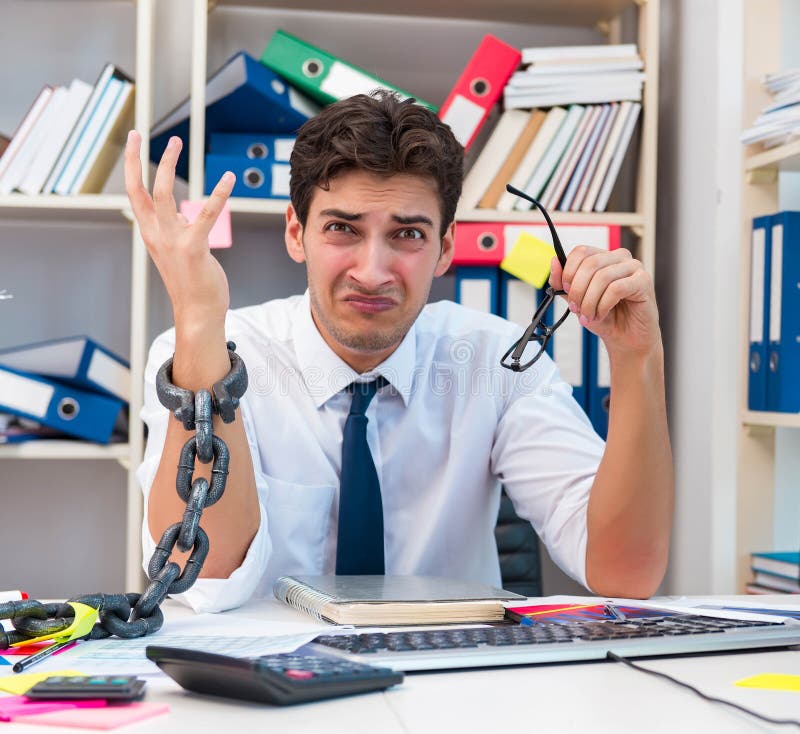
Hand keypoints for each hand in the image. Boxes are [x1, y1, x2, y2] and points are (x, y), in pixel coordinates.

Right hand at [124, 131, 234, 333]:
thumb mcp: (178, 252)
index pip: (135, 195)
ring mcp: (172, 241)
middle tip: (138, 132)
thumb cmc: (192, 283)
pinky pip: (205, 215)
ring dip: (168, 165)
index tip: (135, 143)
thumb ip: (178, 230)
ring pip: (163, 195)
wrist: (198, 312)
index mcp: (152, 234)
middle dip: (138, 159)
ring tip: (176, 142)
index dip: (133, 168)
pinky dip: (218, 194)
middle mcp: (156, 235)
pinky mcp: (194, 248)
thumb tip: (184, 214)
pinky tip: (228, 179)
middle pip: (139, 189)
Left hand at [549, 246, 660, 357]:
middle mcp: (619, 257)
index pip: (581, 252)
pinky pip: (617, 288)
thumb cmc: (604, 317)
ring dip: (589, 302)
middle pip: (590, 264)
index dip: (568, 271)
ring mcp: (634, 267)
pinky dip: (603, 305)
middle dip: (577, 290)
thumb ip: (562, 283)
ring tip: (588, 316)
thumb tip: (554, 261)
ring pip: (603, 277)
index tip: (565, 290)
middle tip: (575, 308)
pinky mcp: (644, 281)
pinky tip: (601, 314)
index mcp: (602, 257)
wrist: (625, 339)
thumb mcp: (577, 300)